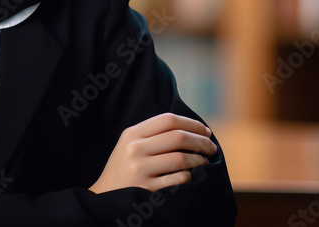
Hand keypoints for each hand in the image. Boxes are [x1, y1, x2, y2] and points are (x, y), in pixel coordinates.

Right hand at [89, 112, 216, 193]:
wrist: (106, 198)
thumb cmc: (125, 169)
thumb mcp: (130, 145)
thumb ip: (152, 134)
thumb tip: (191, 127)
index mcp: (132, 134)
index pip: (168, 119)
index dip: (192, 123)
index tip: (206, 131)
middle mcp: (134, 149)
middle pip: (177, 136)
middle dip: (201, 141)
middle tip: (212, 148)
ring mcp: (139, 169)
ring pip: (181, 158)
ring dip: (200, 160)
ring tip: (205, 162)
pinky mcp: (146, 189)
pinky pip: (178, 179)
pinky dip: (189, 177)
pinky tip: (191, 177)